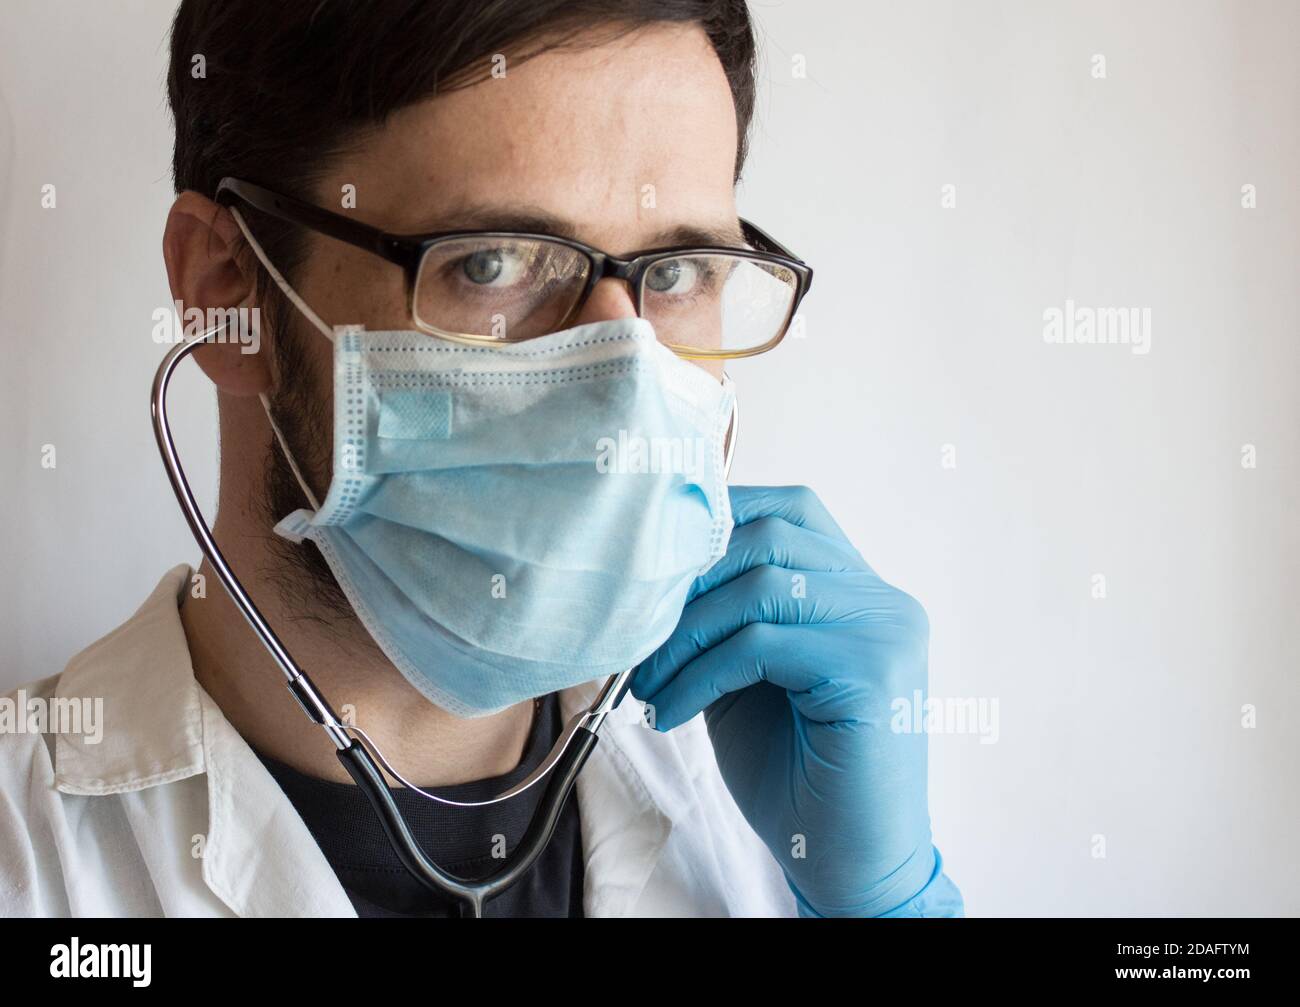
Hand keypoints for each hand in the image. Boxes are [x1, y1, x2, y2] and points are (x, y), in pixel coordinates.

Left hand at [633, 485, 960, 916]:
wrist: (851, 864)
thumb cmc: (798, 774)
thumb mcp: (750, 676)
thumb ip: (726, 618)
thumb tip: (655, 571)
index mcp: (862, 592)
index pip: (793, 509)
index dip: (721, 517)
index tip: (658, 565)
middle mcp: (884, 600)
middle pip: (770, 538)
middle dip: (689, 583)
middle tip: (639, 636)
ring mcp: (885, 631)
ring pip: (761, 588)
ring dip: (685, 633)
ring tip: (649, 681)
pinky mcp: (870, 672)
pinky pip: (761, 645)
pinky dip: (700, 674)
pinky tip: (671, 710)